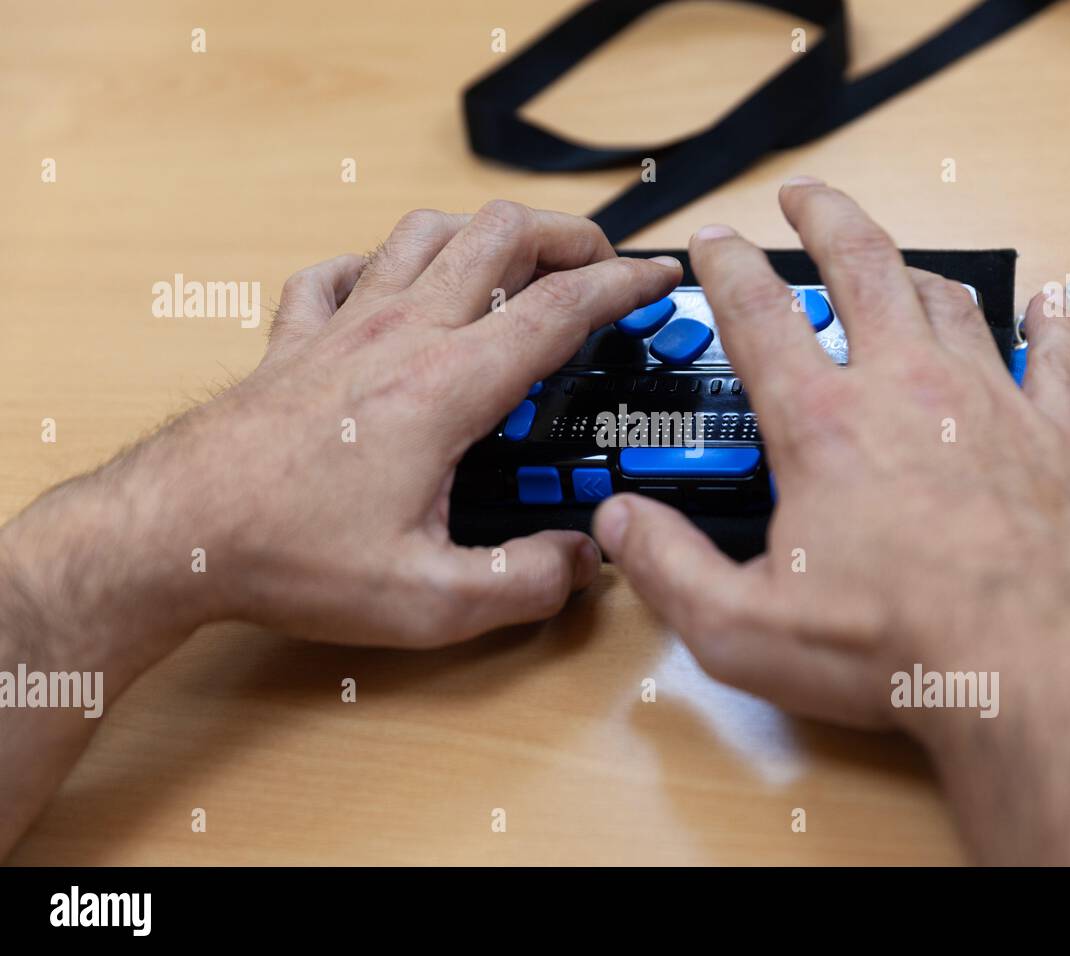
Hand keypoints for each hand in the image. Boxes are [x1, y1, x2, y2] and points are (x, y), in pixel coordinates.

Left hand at [5, 202, 681, 653]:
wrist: (173, 534)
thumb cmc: (285, 555)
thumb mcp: (429, 600)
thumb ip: (525, 583)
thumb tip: (582, 561)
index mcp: (446, 387)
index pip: (560, 307)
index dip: (626, 284)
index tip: (659, 276)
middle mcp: (399, 336)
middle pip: (500, 236)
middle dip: (566, 235)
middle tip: (598, 261)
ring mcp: (343, 326)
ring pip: (427, 231)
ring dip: (483, 232)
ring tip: (516, 258)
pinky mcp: (295, 338)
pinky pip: (342, 269)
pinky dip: (381, 263)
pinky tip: (391, 285)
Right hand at [594, 180, 1069, 730]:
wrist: (1025, 671)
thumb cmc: (893, 648)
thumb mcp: (742, 628)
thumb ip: (668, 568)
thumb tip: (620, 525)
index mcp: (824, 426)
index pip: (758, 315)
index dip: (724, 266)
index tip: (711, 241)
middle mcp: (906, 391)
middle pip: (862, 268)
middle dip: (825, 218)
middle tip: (804, 197)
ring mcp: (988, 404)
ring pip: (948, 301)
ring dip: (913, 269)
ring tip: (894, 260)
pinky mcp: (1054, 437)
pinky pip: (1054, 356)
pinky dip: (1048, 323)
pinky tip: (1047, 303)